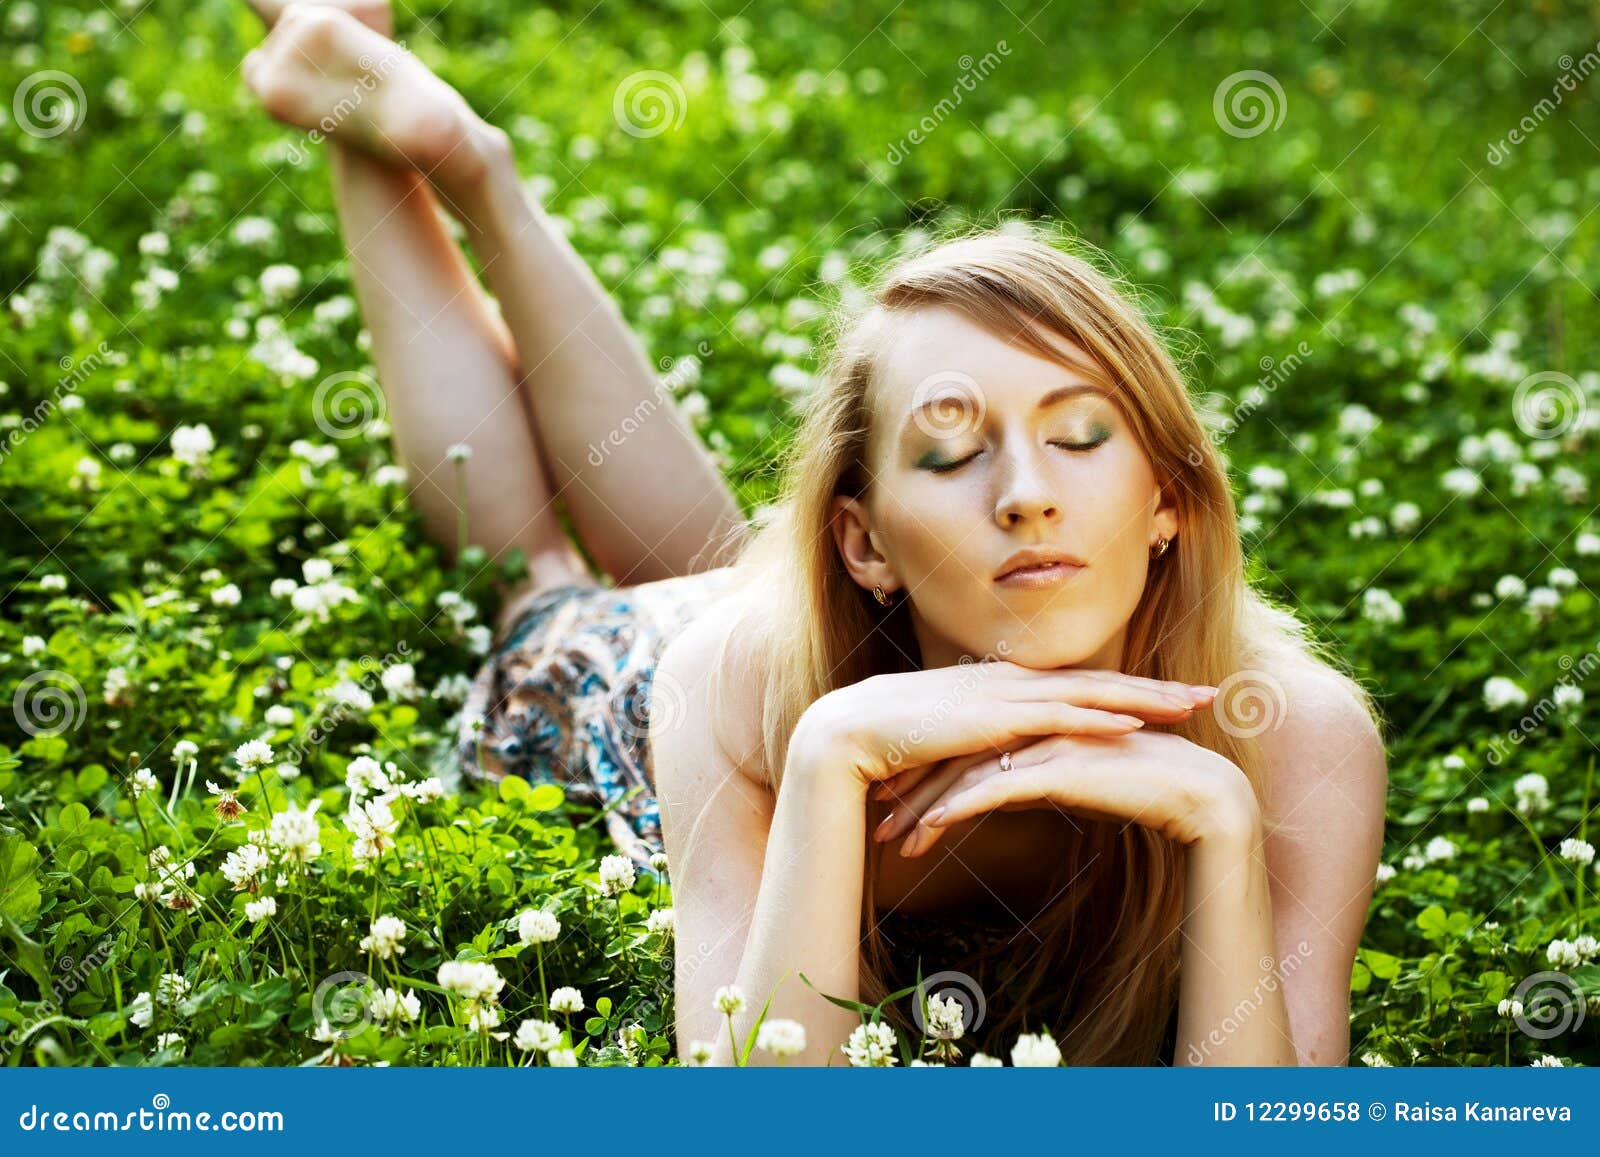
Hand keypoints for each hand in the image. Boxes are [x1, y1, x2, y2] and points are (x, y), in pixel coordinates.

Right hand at [789, 662, 1217, 793]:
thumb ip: (985, 749)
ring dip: (1144, 699)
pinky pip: (1056, 715)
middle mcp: (1012, 682)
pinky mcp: (991, 716)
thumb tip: (1009, 768)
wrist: (849, 734)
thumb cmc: (894, 744)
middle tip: (1211, 695)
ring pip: (1090, 693)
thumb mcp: (953, 746)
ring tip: (1191, 706)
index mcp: (1006, 688)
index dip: (1131, 692)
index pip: (1081, 687)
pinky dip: (1098, 716)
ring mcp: (1004, 695)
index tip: (1174, 700)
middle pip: (1100, 682)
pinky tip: (1134, 722)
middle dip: (1157, 690)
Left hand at [886, 726, 1259, 856]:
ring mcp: (1044, 740)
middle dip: (910, 791)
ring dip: (923, 808)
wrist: (1196, 792)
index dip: (925, 774)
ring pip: (966, 773)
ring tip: (891, 840)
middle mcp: (1033, 723)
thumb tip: (999, 791)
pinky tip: (930, 832)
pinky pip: (995, 788)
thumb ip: (1035, 778)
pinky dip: (957, 809)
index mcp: (1035, 720)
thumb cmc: (1139, 788)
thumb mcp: (1072, 783)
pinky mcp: (1058, 766)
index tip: (894, 803)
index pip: (964, 745)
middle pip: (954, 755)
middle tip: (877, 822)